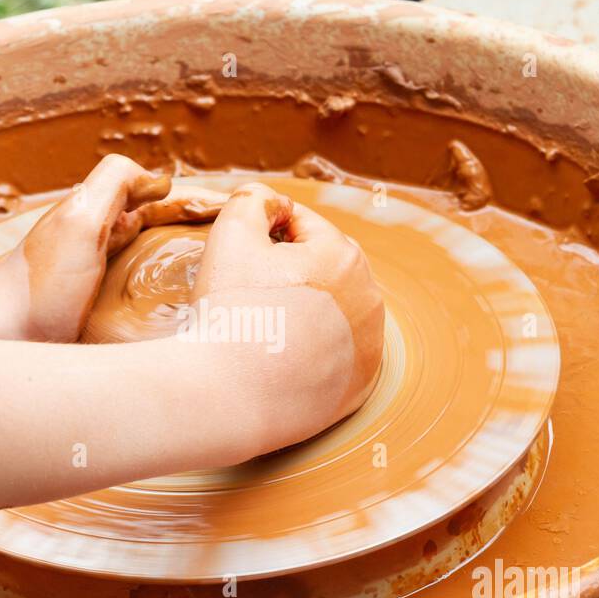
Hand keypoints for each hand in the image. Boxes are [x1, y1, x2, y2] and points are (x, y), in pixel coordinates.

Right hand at [190, 182, 384, 455]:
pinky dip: (312, 351)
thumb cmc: (230, 312)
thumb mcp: (230, 233)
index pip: (300, 226)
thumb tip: (269, 201)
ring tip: (264, 328)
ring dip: (303, 310)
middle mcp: (369, 298)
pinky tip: (280, 357)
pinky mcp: (359, 385)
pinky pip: (335, 354)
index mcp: (344, 255)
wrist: (229, 397)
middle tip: (248, 298)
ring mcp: (369, 346)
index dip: (261, 237)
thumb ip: (252, 200)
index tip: (237, 263)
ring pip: (331, 312)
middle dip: (287, 274)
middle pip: (320, 269)